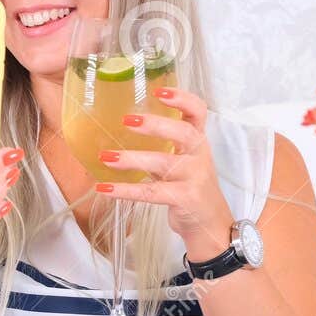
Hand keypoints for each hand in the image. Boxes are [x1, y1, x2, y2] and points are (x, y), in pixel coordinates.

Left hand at [93, 86, 235, 253]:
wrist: (210, 224)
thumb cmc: (190, 187)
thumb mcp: (183, 159)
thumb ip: (164, 144)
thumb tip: (122, 126)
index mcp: (198, 141)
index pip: (198, 111)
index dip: (182, 98)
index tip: (159, 91)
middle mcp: (199, 155)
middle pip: (184, 133)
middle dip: (156, 125)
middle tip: (127, 120)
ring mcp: (195, 177)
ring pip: (163, 163)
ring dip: (132, 159)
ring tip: (106, 157)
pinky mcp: (185, 199)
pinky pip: (152, 193)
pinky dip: (126, 190)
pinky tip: (105, 188)